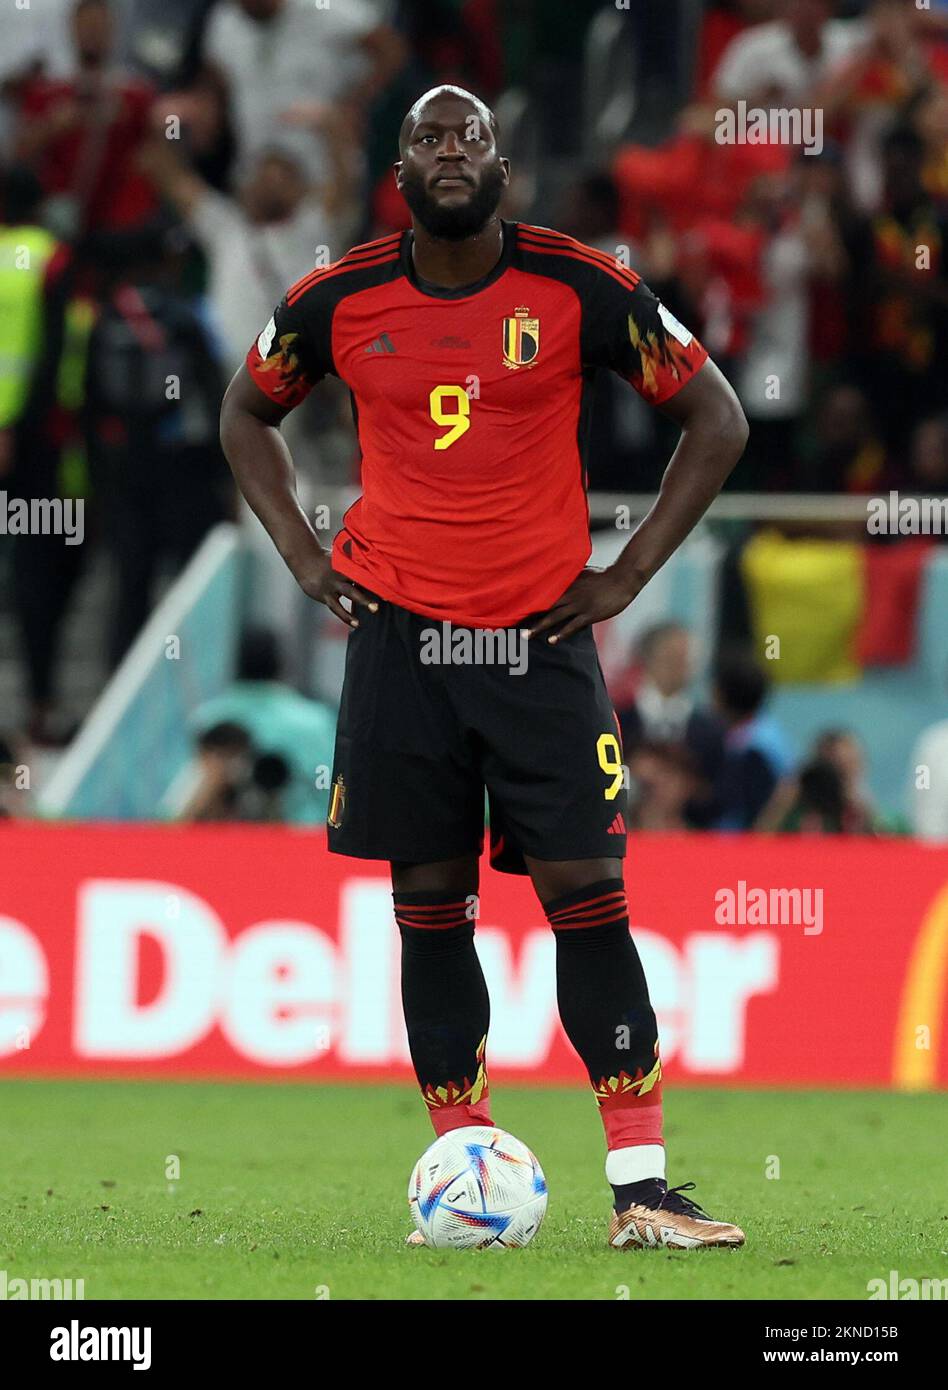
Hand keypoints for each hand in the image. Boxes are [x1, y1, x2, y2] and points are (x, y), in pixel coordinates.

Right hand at [294, 549, 377, 627]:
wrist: (304, 563)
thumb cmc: (326, 561)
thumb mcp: (340, 558)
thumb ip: (354, 562)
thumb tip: (372, 562)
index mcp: (345, 563)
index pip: (363, 567)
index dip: (375, 572)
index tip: (389, 578)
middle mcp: (340, 573)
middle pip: (358, 578)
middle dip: (373, 583)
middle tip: (385, 591)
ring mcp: (332, 585)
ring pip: (349, 593)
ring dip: (362, 600)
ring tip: (374, 609)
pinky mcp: (326, 596)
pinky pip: (337, 608)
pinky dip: (346, 616)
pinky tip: (356, 624)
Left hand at [525, 566, 641, 643]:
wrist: (623, 579)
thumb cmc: (604, 575)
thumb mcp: (584, 573)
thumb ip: (571, 577)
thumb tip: (561, 575)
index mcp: (568, 584)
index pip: (545, 593)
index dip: (531, 602)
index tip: (516, 608)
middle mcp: (570, 594)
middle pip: (546, 607)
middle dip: (530, 616)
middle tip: (515, 625)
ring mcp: (580, 604)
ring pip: (555, 617)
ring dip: (540, 627)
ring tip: (527, 636)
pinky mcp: (590, 614)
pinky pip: (572, 626)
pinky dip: (561, 634)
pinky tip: (552, 640)